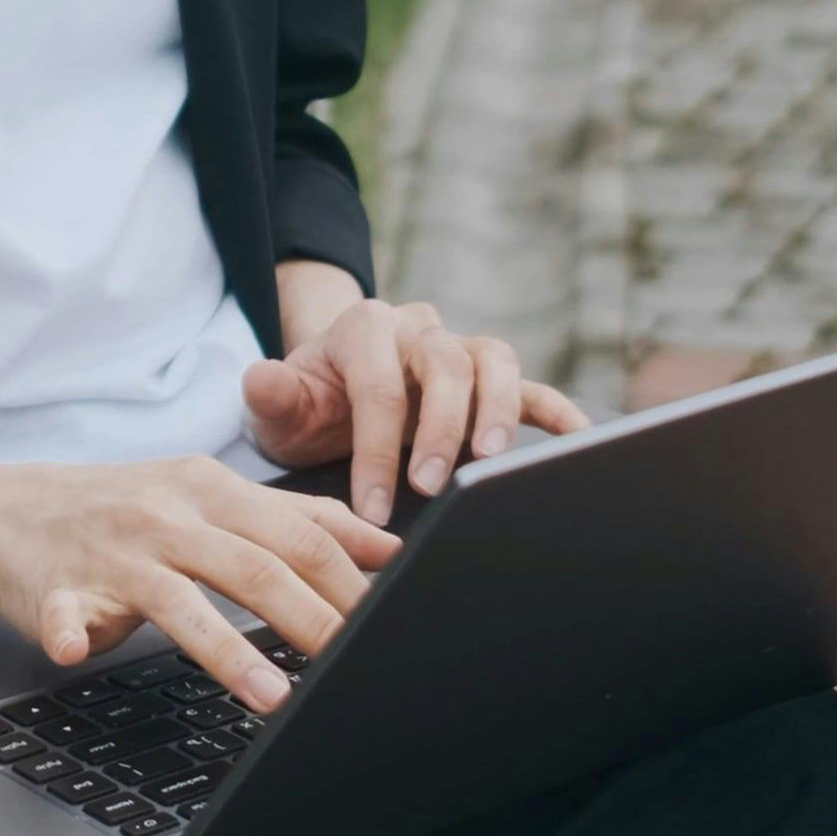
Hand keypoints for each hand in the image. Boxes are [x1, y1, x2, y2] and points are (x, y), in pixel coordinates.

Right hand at [0, 455, 401, 713]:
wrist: (8, 511)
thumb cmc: (122, 509)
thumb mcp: (209, 495)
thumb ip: (297, 518)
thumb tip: (385, 547)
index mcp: (211, 490)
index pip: (299, 533)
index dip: (350, 579)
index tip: (391, 619)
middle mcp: (167, 517)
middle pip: (256, 567)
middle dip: (314, 619)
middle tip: (355, 664)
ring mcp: (112, 552)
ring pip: (179, 600)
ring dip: (228, 651)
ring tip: (273, 697)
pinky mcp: (56, 588)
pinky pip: (63, 612)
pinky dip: (70, 631)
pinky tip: (77, 651)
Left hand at [243, 282, 588, 526]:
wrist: (332, 393)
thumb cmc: (310, 406)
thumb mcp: (280, 406)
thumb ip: (270, 395)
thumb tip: (260, 378)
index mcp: (363, 329)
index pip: (378, 385)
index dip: (376, 447)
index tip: (372, 506)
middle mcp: (416, 330)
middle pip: (444, 364)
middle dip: (440, 427)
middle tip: (431, 485)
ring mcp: (457, 350)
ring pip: (492, 360)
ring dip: (496, 408)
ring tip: (492, 459)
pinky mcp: (487, 378)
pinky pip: (529, 387)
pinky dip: (555, 409)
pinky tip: (577, 438)